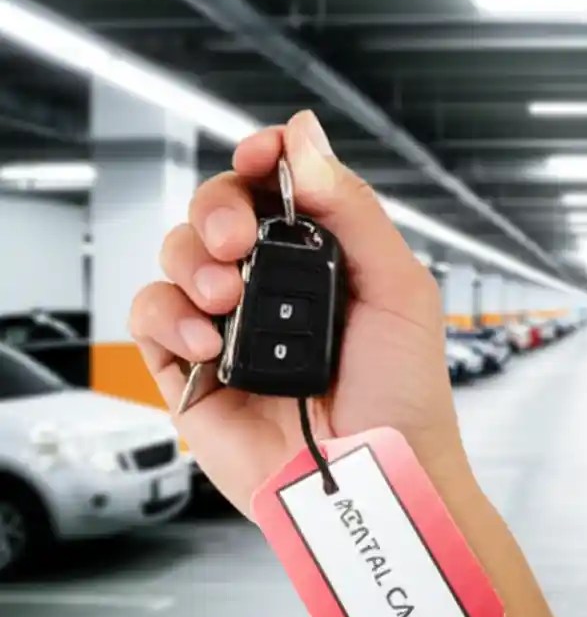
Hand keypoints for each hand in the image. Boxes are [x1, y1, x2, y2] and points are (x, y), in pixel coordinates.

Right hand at [130, 110, 459, 516]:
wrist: (377, 480)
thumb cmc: (405, 395)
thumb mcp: (400, 290)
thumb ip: (352, 210)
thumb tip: (305, 137)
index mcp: (327, 258)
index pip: (278, 188)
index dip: (261, 161)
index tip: (258, 156)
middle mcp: (275, 285)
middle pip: (217, 212)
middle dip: (219, 211)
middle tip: (238, 242)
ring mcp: (232, 326)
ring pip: (177, 257)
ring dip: (193, 264)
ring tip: (229, 299)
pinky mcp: (194, 372)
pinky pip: (152, 319)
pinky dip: (171, 318)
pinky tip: (212, 341)